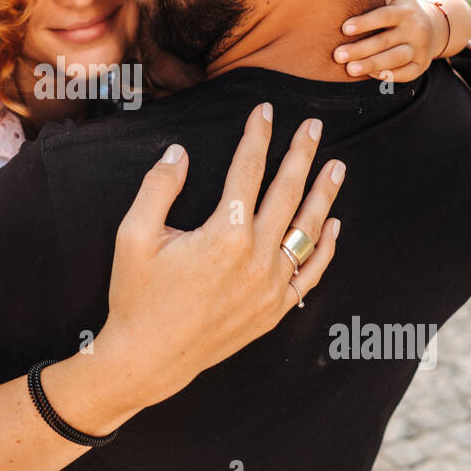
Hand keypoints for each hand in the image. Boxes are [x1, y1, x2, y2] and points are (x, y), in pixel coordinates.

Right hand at [98, 104, 343, 408]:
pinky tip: (333, 226)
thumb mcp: (133, 235)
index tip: (265, 111)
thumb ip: (158, 187)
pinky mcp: (274, 310)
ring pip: (307, 230)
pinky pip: (310, 273)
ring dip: (324, 195)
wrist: (148, 359)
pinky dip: (325, 248)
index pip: (247, 170)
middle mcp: (256, 258)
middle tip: (314, 126)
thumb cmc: (136, 295)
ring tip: (336, 166)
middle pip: (287, 192)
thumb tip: (179, 152)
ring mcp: (271, 286)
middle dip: (301, 154)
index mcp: (225, 234)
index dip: (257, 136)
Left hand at [333, 0, 442, 82]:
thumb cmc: (404, 12)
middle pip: (385, 41)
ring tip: (349, 69)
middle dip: (360, 49)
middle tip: (337, 55)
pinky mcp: (421, 66)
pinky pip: (405, 74)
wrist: (433, 30)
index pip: (384, 16)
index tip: (344, 28)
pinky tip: (371, 75)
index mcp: (406, 12)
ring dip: (371, 65)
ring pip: (394, 59)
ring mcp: (420, 50)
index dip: (365, 22)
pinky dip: (389, 76)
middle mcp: (415, 31)